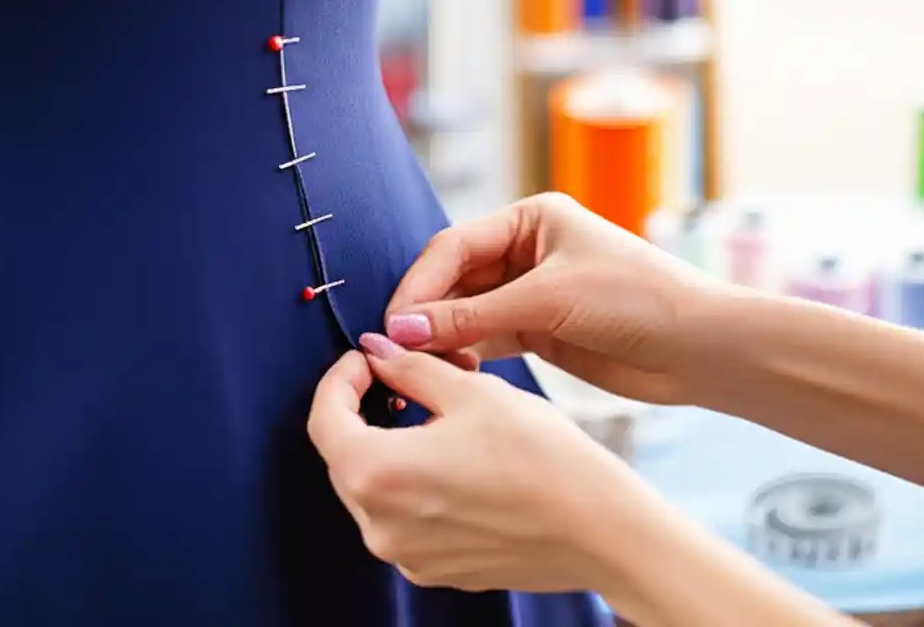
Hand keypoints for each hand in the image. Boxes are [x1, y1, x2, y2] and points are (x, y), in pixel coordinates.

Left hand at [307, 334, 651, 594]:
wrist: (600, 529)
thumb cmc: (541, 457)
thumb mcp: (472, 392)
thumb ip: (410, 368)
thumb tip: (376, 351)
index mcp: (376, 474)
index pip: (324, 419)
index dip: (340, 378)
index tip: (368, 359)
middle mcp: (379, 526)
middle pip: (345, 457)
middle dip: (364, 413)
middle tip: (402, 380)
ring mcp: (406, 556)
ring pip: (377, 489)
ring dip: (393, 450)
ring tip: (439, 421)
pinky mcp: (436, 570)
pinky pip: (407, 520)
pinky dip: (418, 487)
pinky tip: (460, 465)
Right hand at [384, 193, 735, 405]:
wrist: (699, 348)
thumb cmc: (637, 300)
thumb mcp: (549, 300)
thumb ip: (473, 316)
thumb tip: (403, 328)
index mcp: (531, 220)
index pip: (453, 247)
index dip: (420, 285)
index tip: (396, 324)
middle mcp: (528, 251)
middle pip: (454, 280)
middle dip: (426, 313)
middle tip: (397, 350)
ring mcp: (533, 293)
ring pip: (467, 312)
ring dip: (443, 338)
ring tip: (419, 368)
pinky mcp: (541, 331)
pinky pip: (487, 339)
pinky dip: (467, 355)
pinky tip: (455, 373)